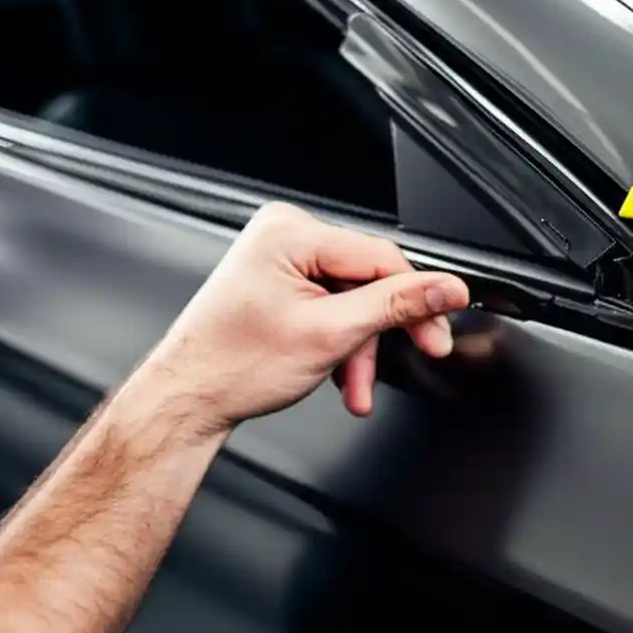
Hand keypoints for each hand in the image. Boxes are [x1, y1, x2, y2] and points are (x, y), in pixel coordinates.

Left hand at [140, 203, 469, 435]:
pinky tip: (341, 375)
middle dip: (385, 330)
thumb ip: (396, 306)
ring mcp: (279, 259)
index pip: (381, 256)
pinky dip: (342, 343)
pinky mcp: (280, 283)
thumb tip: (445, 288)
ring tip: (356, 387)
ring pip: (353, 300)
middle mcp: (283, 235)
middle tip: (423, 352)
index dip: (419, 295)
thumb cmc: (232, 366)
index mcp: (289, 231)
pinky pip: (332, 305)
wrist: (188, 400)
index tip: (445, 322)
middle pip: (369, 279)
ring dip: (362, 347)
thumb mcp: (331, 334)